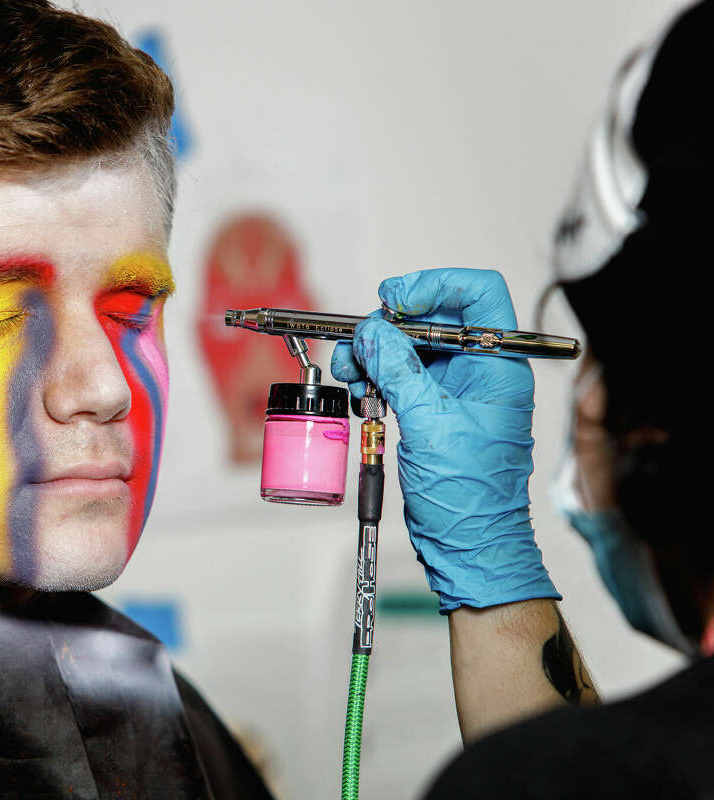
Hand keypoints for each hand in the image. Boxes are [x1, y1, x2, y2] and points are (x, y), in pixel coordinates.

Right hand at [330, 268, 558, 611]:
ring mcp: (456, 390)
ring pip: (410, 347)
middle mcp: (481, 371)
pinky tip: (359, 388)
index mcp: (499, 365)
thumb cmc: (468, 495)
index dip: (435, 285)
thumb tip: (371, 330)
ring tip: (350, 370)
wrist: (467, 545)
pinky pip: (401, 375)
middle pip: (434, 318)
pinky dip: (375, 376)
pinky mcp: (433, 410)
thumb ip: (398, 369)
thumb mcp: (429, 422)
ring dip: (375, 352)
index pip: (477, 294)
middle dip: (389, 325)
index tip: (393, 300)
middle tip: (358, 341)